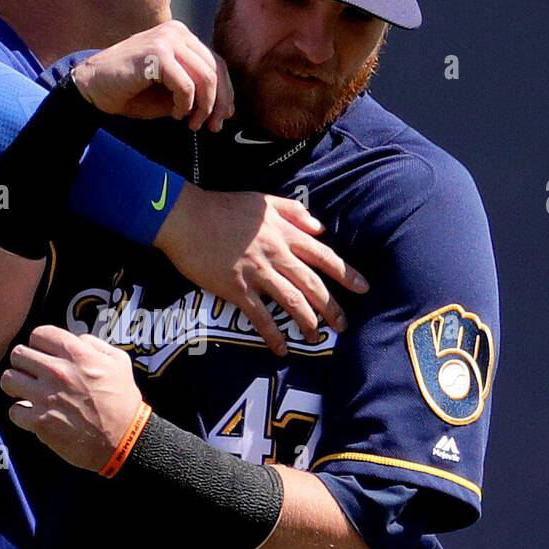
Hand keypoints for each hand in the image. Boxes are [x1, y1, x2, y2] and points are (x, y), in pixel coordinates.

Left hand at [1, 326, 141, 471]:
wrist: (124, 440)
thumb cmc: (123, 401)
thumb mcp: (119, 362)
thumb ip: (95, 344)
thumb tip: (75, 340)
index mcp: (77, 354)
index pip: (39, 334)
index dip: (39, 344)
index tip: (43, 354)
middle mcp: (58, 372)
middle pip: (18, 354)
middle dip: (23, 363)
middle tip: (31, 373)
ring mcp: (46, 397)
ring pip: (8, 379)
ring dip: (15, 385)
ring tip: (25, 391)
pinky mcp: (40, 422)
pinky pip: (13, 411)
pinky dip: (21, 413)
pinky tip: (32, 414)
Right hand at [71, 21, 233, 132]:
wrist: (92, 86)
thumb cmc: (130, 91)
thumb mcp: (169, 91)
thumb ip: (194, 92)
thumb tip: (225, 109)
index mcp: (182, 36)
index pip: (216, 62)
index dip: (225, 92)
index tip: (223, 117)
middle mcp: (177, 32)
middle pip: (215, 69)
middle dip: (219, 103)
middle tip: (212, 127)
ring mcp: (167, 39)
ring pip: (206, 76)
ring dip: (204, 107)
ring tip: (192, 123)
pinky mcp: (158, 53)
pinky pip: (186, 85)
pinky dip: (185, 104)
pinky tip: (176, 114)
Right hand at [155, 186, 367, 355]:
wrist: (185, 216)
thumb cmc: (223, 206)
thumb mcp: (264, 200)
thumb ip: (294, 212)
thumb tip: (320, 228)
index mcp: (285, 233)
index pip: (324, 256)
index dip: (346, 273)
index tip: (363, 288)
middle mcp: (276, 254)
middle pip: (313, 284)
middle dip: (332, 307)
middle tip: (344, 325)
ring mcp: (257, 272)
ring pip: (292, 301)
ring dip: (308, 322)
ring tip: (317, 337)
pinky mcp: (236, 288)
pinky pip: (260, 316)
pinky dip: (273, 334)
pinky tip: (281, 348)